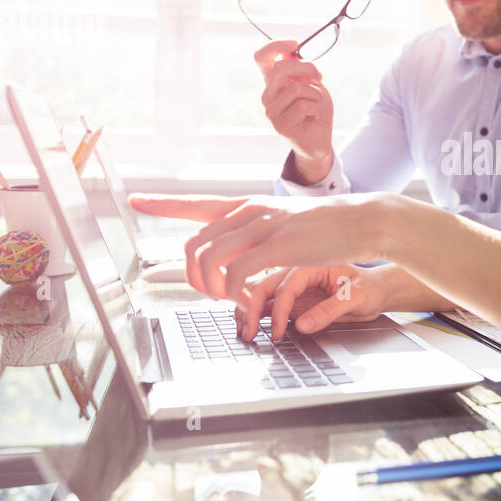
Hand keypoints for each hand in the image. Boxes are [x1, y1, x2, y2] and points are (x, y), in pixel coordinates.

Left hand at [129, 193, 400, 302]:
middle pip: (194, 242)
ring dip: (209, 286)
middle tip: (212, 295)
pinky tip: (246, 300)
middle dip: (192, 275)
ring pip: (208, 256)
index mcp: (250, 206)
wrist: (364, 220)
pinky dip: (232, 291)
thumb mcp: (286, 225)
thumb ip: (260, 234)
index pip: (198, 203)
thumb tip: (241, 251)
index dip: (163, 204)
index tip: (136, 200)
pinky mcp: (279, 245)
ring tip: (230, 300)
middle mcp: (250, 211)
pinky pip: (236, 270)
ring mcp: (263, 226)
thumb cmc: (329, 228)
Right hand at [234, 265, 388, 340]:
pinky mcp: (290, 298)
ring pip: (257, 292)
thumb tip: (301, 325)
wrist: (375, 290)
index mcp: (312, 265)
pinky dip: (252, 312)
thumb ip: (329, 310)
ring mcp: (291, 285)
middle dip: (250, 309)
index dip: (278, 311)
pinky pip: (265, 303)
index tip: (277, 332)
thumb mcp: (356, 298)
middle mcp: (296, 271)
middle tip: (248, 333)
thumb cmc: (369, 288)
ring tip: (243, 331)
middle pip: (263, 285)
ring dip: (245, 310)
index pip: (285, 286)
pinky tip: (247, 325)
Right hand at [255, 40, 333, 182]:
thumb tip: (294, 54)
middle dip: (307, 68)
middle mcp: (268, 95)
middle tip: (319, 76)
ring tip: (317, 105)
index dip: (275, 46)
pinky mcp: (280, 124)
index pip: (261, 58)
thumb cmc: (316, 110)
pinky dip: (317, 109)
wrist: (319, 141)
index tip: (295, 44)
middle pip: (281, 68)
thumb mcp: (312, 84)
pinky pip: (304, 105)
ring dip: (316, 94)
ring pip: (297, 88)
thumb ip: (302, 70)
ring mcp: (271, 110)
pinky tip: (314, 118)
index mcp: (273, 82)